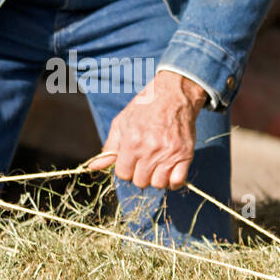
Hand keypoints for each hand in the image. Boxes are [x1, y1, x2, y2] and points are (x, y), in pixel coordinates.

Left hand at [88, 71, 206, 190]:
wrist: (173, 95)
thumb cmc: (144, 108)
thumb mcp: (121, 123)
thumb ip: (109, 148)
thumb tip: (94, 167)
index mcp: (131, 142)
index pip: (123, 174)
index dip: (125, 169)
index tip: (131, 161)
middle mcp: (150, 150)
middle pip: (140, 181)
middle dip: (140, 174)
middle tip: (144, 162)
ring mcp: (169, 154)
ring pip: (158, 184)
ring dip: (156, 178)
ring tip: (157, 166)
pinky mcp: (185, 155)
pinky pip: (178, 181)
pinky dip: (173, 181)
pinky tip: (169, 172)